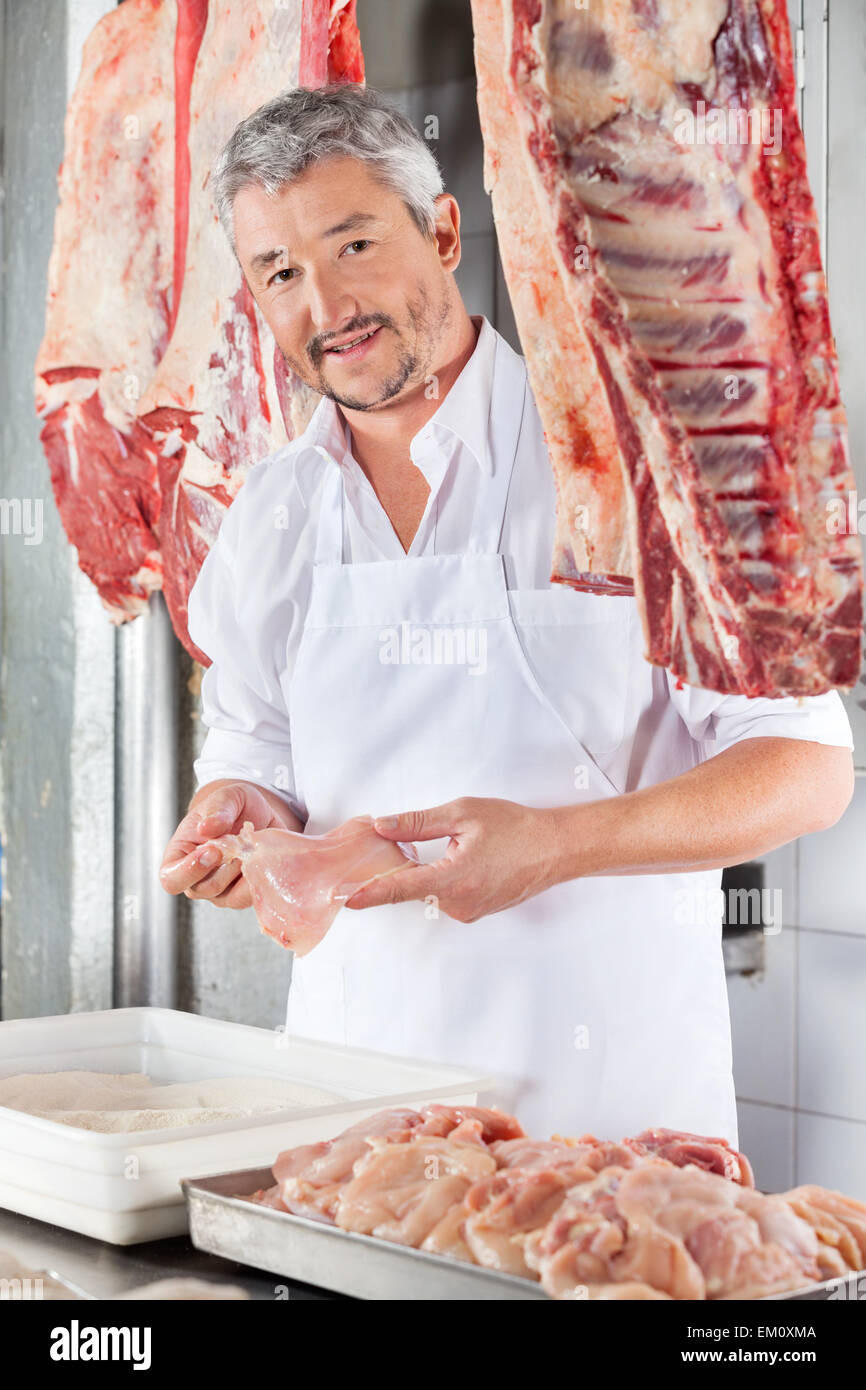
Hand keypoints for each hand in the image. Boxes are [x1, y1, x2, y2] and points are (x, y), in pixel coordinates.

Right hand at [159, 781, 288, 908]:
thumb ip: (218, 809)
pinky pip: (250, 896)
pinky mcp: (241, 893)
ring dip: (242, 872)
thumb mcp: (227, 796)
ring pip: (228, 898)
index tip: (213, 850)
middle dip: (224, 869)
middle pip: (201, 890)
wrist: (260, 816)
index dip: (189, 871)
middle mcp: (196, 876)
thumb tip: (207, 828)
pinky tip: (262, 857)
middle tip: (240, 844)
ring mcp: (220, 889)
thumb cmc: (234, 807)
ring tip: (250, 846)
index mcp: (180, 853)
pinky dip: (259, 878)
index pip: (170, 878)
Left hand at [344, 797, 564, 922]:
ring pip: (430, 892)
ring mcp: (469, 911)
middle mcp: (459, 904)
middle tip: (399, 842)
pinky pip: (447, 896)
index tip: (346, 898)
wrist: (557, 848)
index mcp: (453, 880)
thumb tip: (382, 827)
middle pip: (413, 889)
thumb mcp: (463, 814)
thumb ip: (418, 823)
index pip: (399, 889)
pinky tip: (463, 857)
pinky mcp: (478, 911)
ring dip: (427, 872)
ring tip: (456, 845)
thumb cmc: (517, 828)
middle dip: (402, 868)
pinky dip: (444, 878)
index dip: (370, 894)